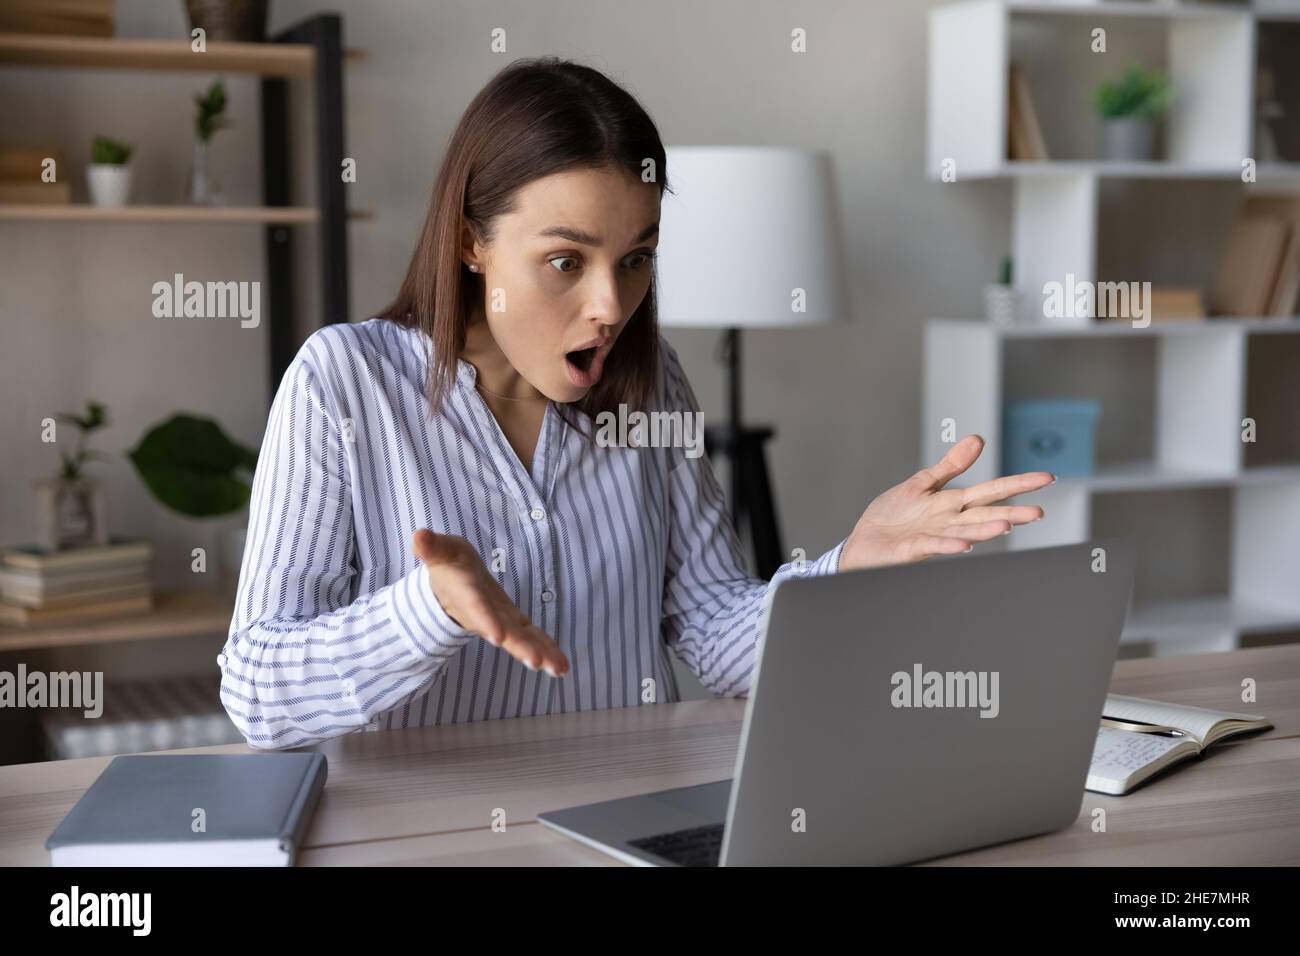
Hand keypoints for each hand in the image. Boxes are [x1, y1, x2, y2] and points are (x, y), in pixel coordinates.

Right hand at [411, 529, 568, 676]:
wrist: (452, 582)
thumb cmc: (447, 562)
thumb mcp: (439, 550)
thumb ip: (431, 546)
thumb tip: (419, 535)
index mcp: (466, 593)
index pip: (475, 607)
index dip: (485, 620)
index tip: (497, 637)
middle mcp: (484, 613)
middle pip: (503, 631)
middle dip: (519, 646)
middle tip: (536, 662)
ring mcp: (500, 620)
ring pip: (521, 639)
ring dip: (539, 653)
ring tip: (559, 669)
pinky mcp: (513, 621)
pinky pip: (531, 636)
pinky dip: (547, 649)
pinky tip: (562, 666)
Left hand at [839, 435, 1052, 571]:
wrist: (863, 542)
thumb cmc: (892, 516)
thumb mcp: (922, 483)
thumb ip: (951, 466)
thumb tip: (978, 439)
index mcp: (952, 504)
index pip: (991, 492)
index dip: (1018, 485)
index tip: (1047, 478)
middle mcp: (948, 521)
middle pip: (984, 515)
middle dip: (1011, 514)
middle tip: (1039, 513)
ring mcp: (933, 536)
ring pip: (965, 531)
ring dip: (985, 529)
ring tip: (1007, 525)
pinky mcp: (913, 549)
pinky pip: (934, 546)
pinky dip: (949, 544)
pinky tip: (964, 544)